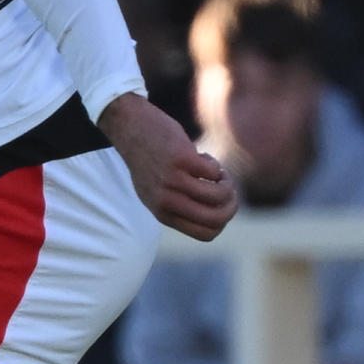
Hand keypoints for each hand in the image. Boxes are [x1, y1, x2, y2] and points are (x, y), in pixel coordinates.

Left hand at [102, 94, 234, 240]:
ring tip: (218, 173)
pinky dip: (215, 165)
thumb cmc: (149, 160)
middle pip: (216, 219)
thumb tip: (218, 212)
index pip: (205, 234)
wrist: (131, 129)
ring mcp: (173, 181)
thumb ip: (179, 206)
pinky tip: (204, 158)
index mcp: (162, 213)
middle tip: (228, 189)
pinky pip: (213, 172)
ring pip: (218, 196)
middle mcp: (166, 201)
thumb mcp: (156, 192)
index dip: (222, 221)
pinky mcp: (181, 160)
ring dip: (227, 183)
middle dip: (232, 205)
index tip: (218, 204)